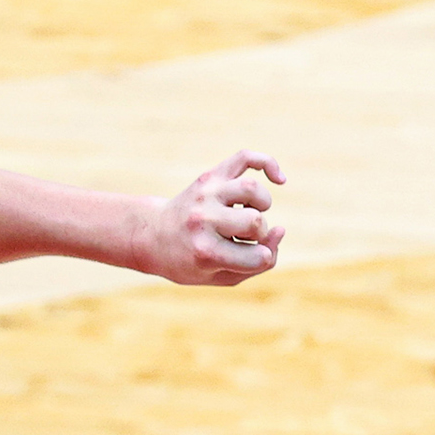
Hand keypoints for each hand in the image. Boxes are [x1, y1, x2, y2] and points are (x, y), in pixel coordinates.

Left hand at [138, 150, 286, 285]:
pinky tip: (279, 179)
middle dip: (258, 234)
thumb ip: (257, 265)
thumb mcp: (220, 276)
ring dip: (261, 205)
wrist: (152, 236)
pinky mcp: (209, 177)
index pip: (258, 257)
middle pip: (256, 222)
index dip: (262, 258)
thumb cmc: (191, 261)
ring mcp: (205, 195)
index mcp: (204, 252)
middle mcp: (202, 220)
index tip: (246, 258)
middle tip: (239, 237)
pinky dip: (268, 164)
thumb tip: (281, 229)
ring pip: (252, 189)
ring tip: (249, 212)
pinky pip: (246, 158)